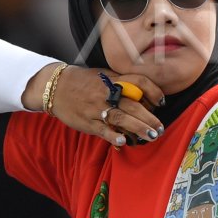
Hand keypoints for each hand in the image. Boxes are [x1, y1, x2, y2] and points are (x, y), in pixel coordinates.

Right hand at [24, 64, 166, 147]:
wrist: (55, 87)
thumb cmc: (84, 82)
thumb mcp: (104, 75)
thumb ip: (123, 83)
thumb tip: (145, 96)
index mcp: (113, 79)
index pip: (139, 81)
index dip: (153, 91)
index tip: (162, 101)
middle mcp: (107, 93)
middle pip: (133, 104)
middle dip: (149, 117)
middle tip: (161, 128)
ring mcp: (96, 108)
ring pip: (121, 117)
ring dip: (139, 128)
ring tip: (152, 135)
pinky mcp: (87, 122)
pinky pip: (102, 129)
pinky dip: (113, 135)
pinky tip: (123, 141)